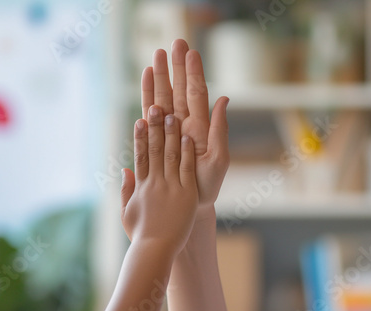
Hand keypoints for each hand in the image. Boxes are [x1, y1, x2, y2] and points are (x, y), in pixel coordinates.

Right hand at [120, 104, 197, 254]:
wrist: (155, 250)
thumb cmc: (141, 235)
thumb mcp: (128, 212)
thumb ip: (126, 190)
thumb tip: (124, 170)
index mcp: (141, 186)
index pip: (140, 156)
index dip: (139, 137)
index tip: (139, 120)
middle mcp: (155, 183)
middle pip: (154, 150)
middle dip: (155, 127)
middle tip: (154, 106)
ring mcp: (171, 187)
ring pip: (171, 154)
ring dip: (171, 133)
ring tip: (172, 114)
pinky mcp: (186, 194)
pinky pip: (186, 168)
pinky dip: (187, 152)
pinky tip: (186, 137)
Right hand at [142, 40, 228, 212]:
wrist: (190, 206)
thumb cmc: (207, 186)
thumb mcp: (219, 158)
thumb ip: (220, 129)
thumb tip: (224, 99)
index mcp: (201, 127)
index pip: (197, 94)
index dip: (194, 74)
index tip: (192, 52)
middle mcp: (184, 125)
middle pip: (179, 90)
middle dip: (176, 68)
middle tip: (174, 43)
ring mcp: (169, 131)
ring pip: (164, 98)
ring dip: (160, 77)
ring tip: (156, 56)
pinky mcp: (155, 139)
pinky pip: (150, 115)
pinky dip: (147, 96)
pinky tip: (145, 79)